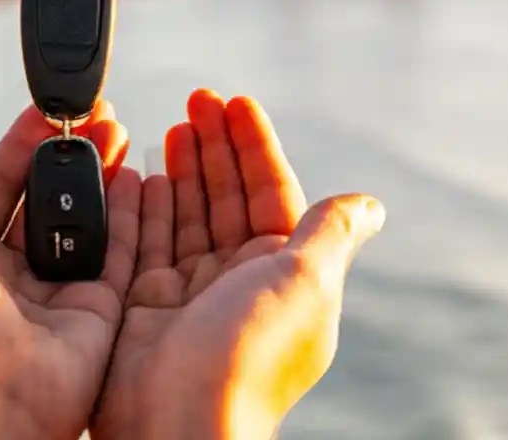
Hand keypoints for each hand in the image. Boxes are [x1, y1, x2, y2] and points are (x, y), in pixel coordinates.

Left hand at [0, 101, 140, 439]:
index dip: (22, 145)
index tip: (48, 111)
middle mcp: (11, 275)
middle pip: (49, 200)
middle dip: (72, 154)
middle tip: (97, 115)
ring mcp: (57, 295)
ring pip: (87, 223)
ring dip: (103, 176)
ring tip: (121, 132)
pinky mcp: (99, 315)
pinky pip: (122, 258)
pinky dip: (133, 218)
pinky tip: (140, 178)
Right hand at [93, 90, 384, 439]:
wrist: (180, 421)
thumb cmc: (249, 355)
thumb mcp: (306, 282)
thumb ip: (331, 232)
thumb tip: (371, 203)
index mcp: (283, 274)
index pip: (271, 193)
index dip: (254, 146)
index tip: (235, 102)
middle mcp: (238, 281)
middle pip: (227, 198)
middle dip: (214, 147)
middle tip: (196, 99)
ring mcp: (190, 293)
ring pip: (186, 216)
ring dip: (180, 170)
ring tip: (171, 127)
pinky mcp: (146, 305)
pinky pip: (144, 242)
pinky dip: (142, 207)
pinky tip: (136, 174)